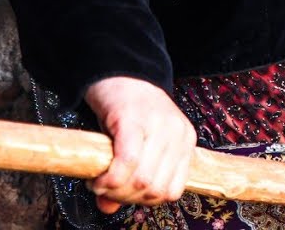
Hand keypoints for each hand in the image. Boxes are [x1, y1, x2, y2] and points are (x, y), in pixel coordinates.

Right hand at [83, 76, 196, 214]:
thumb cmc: (129, 114)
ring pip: (144, 180)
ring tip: (100, 183)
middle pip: (156, 189)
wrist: (121, 75)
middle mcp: (177, 134)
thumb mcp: (138, 146)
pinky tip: (98, 179)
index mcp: (185, 142)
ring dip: (116, 190)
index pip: (173, 190)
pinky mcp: (133, 120)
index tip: (123, 195)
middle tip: (107, 190)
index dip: (145, 201)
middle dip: (127, 198)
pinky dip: (111, 178)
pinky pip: (128, 161)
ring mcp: (159, 126)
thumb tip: (108, 208)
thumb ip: (129, 177)